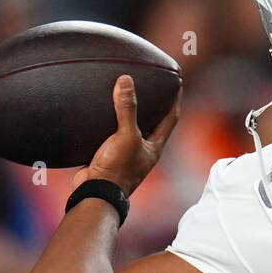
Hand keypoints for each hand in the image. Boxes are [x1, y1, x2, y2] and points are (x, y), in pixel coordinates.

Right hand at [72, 75, 180, 194]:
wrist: (95, 192)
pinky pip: (111, 134)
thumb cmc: (117, 169)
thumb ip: (127, 108)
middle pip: (152, 122)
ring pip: (131, 128)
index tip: (176, 83)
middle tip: (150, 85)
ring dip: (129, 114)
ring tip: (126, 95)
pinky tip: (102, 113)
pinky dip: (109, 122)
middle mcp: (143, 150)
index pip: (171, 118)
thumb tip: (126, 80)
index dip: (174, 100)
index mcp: (154, 147)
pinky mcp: (109, 155)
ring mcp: (126, 154)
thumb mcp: (126, 135)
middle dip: (152, 105)